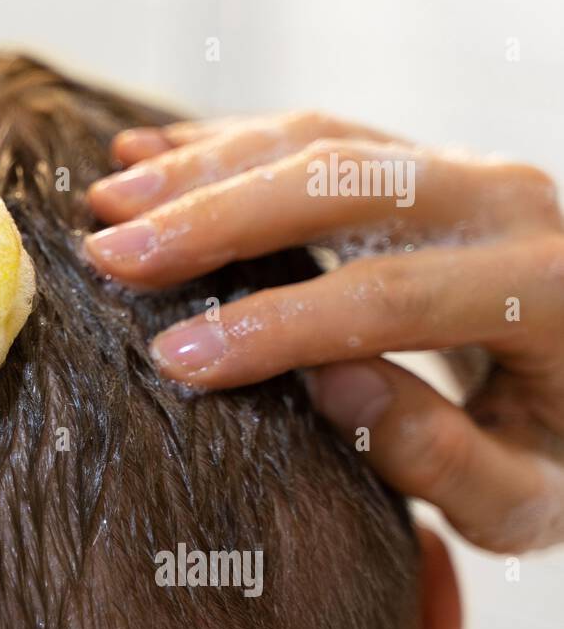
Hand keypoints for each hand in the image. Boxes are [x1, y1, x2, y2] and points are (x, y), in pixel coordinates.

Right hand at [84, 111, 563, 553]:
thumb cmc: (558, 451)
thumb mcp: (524, 496)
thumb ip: (441, 456)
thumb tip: (330, 385)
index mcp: (545, 291)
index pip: (389, 297)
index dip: (272, 326)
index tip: (173, 358)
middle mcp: (507, 203)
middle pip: (342, 187)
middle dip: (212, 219)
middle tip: (110, 253)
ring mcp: (462, 168)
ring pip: (319, 141)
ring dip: (202, 166)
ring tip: (108, 200)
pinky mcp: (421, 159)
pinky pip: (317, 132)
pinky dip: (226, 140)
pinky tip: (149, 150)